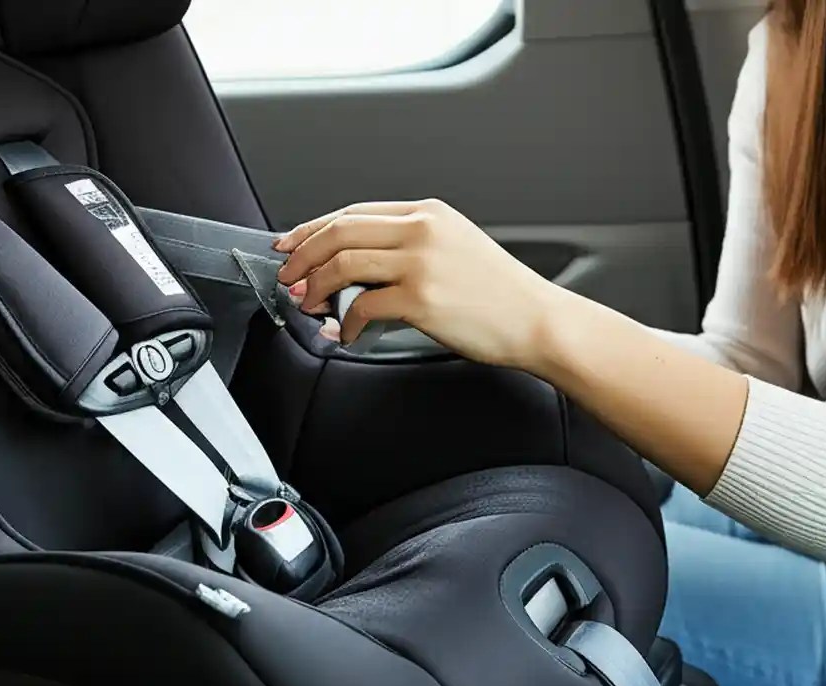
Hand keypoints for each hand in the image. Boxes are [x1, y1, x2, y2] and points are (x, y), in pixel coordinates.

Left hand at [275, 199, 561, 367]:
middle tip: (287, 277)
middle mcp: (423, 230)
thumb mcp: (456, 248)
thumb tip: (355, 266)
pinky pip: (362, 307)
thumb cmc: (500, 294)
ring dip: (316, 288)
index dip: (314, 229)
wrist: (538, 321)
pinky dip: (345, 324)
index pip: (354, 212)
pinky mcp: (421, 299)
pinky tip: (346, 334)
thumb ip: (410, 246)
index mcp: (429, 213)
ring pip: (344, 264)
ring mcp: (421, 263)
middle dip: (303, 255)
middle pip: (340, 231)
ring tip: (309, 306)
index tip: (292, 245)